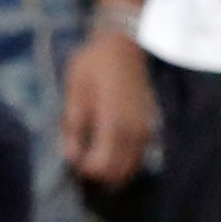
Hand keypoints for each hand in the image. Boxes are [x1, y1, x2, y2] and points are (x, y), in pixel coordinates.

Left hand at [60, 29, 155, 188]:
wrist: (123, 46)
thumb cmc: (94, 65)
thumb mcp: (74, 93)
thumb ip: (73, 127)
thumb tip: (71, 156)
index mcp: (114, 123)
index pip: (102, 166)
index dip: (84, 171)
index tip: (71, 161)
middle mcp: (134, 131)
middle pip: (119, 172)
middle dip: (98, 176)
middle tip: (80, 164)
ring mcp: (145, 129)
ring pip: (132, 167)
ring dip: (113, 171)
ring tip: (93, 159)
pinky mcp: (149, 125)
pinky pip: (139, 155)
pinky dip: (124, 161)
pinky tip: (109, 152)